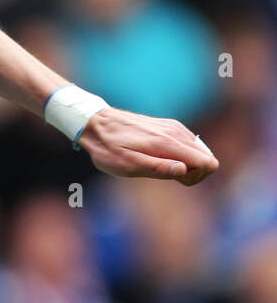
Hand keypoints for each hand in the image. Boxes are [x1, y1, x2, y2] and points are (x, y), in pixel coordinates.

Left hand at [76, 107, 218, 185]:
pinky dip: (180, 154)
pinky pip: (188, 144)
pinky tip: (159, 156)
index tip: (175, 178)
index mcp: (167, 143)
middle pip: (208, 158)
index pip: (208, 163)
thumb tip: (185, 171)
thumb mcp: (127, 165)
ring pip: (199, 151)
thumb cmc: (108, 148)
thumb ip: (158, 168)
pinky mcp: (168, 125)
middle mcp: (175, 132)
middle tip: (164, 173)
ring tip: (159, 164)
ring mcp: (172, 127)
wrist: (94, 123)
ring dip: (187, 163)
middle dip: (193, 172)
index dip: (196, 177)